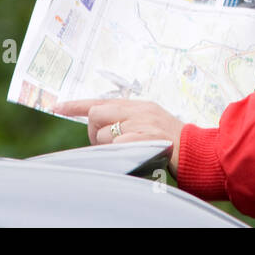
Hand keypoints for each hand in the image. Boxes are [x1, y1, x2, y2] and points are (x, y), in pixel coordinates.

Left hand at [53, 98, 185, 176]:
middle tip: (109, 144)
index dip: (76, 105)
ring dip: (110, 147)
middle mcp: (138, 110)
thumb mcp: (150, 123)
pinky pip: (117, 145)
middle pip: (96, 114)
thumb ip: (128, 121)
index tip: (57, 106)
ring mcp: (142, 123)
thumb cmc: (171, 142)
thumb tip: (100, 128)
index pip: (100, 101)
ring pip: (104, 134)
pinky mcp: (145, 137)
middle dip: (95, 132)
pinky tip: (134, 154)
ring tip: (129, 150)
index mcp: (138, 106)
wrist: (196, 151)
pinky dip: (120, 152)